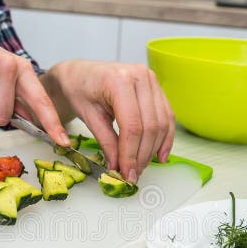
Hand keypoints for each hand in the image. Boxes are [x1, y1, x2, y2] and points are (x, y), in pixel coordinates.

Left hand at [41, 60, 174, 182]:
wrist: (80, 73)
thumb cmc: (79, 91)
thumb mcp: (88, 118)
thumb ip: (106, 142)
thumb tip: (118, 168)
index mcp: (118, 80)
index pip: (132, 126)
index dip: (131, 154)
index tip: (127, 174)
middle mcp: (139, 76)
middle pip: (149, 126)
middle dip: (142, 155)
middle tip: (133, 175)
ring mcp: (151, 79)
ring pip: (161, 123)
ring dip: (153, 149)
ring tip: (141, 167)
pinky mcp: (156, 87)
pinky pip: (167, 116)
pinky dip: (165, 138)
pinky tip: (159, 155)